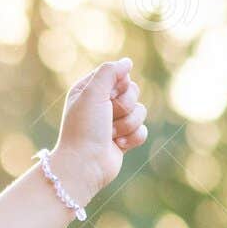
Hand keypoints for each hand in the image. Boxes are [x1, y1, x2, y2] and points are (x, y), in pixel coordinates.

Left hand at [50, 56, 147, 200]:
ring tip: (110, 135)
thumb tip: (127, 62)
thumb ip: (109, 72)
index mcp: (90, 90)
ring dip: (127, 124)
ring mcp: (113, 123)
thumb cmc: (84, 128)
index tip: (107, 97)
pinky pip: (142, 130)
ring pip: (140, 111)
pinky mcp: (123, 139)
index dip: (119, 86)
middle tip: (108, 117)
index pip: (119, 75)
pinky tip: (117, 146)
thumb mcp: (92, 93)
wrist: (84, 165)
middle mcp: (101, 104)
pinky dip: (132, 139)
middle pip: (133, 92)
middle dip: (124, 106)